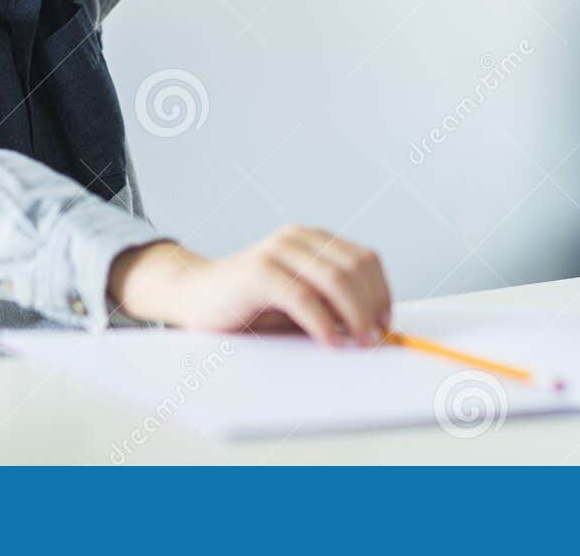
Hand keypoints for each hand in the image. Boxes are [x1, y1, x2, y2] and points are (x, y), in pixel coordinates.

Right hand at [107, 224, 392, 346]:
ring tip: (358, 343)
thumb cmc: (251, 305)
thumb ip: (331, 305)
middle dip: (372, 307)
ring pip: (336, 280)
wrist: (195, 295)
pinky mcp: (258, 271)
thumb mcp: (299, 301)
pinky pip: (303, 296)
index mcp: (313, 239)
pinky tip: (330, 341)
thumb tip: (374, 330)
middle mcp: (298, 238)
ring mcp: (277, 251)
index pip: (365, 259)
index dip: (382, 293)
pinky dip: (323, 323)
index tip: (385, 325)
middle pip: (355, 268)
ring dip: (355, 316)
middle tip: (374, 340)